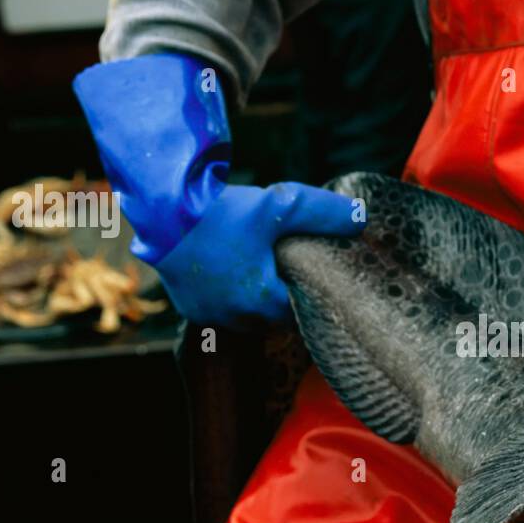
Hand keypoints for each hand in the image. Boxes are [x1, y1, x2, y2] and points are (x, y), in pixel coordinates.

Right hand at [73, 53, 360, 327]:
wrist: (160, 211)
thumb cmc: (223, 211)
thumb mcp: (280, 204)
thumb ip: (324, 213)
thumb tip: (363, 219)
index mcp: (263, 301)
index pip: (302, 311)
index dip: (309, 292)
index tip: (313, 273)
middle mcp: (237, 318)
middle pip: (275, 316)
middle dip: (283, 295)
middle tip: (288, 266)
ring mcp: (211, 316)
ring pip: (247, 316)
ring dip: (255, 298)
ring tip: (261, 268)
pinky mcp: (191, 310)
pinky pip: (221, 310)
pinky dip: (229, 296)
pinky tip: (233, 271)